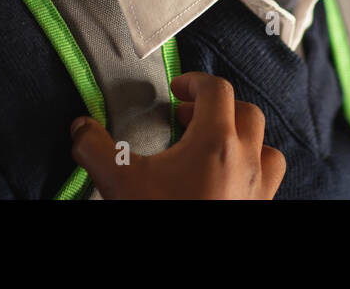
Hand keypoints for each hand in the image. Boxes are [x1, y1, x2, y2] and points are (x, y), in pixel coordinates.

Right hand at [69, 71, 285, 198]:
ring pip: (264, 144)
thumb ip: (96, 147)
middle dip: (216, 108)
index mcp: (216, 142)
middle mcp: (246, 160)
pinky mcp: (260, 208)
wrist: (185, 275)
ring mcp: (259, 186)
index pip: (216, 89)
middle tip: (187, 118)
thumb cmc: (161, 216)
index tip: (177, 89)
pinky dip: (253, 166)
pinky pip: (269, 176)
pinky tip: (227, 177)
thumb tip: (81, 127)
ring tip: (213, 145)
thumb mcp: (119, 182)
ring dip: (241, 136)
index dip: (194, 81)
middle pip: (245, 111)